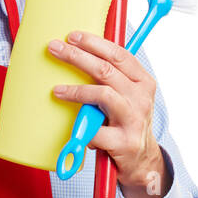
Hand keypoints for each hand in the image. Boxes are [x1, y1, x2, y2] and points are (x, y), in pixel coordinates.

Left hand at [48, 31, 169, 197]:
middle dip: (76, 56)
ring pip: (102, 94)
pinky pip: (96, 130)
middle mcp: (141, 97)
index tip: (72, 36)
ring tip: (57, 90)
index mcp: (143, 81)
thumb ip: (113, 78)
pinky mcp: (123, 142)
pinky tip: (78, 131)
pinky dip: (83, 129)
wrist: (142, 161)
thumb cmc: (127, 125)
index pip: (118, 54)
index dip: (94, 42)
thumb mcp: (128, 97)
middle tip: (55, 48)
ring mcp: (133, 119)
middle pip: (106, 69)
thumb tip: (81, 53)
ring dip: (75, 91)